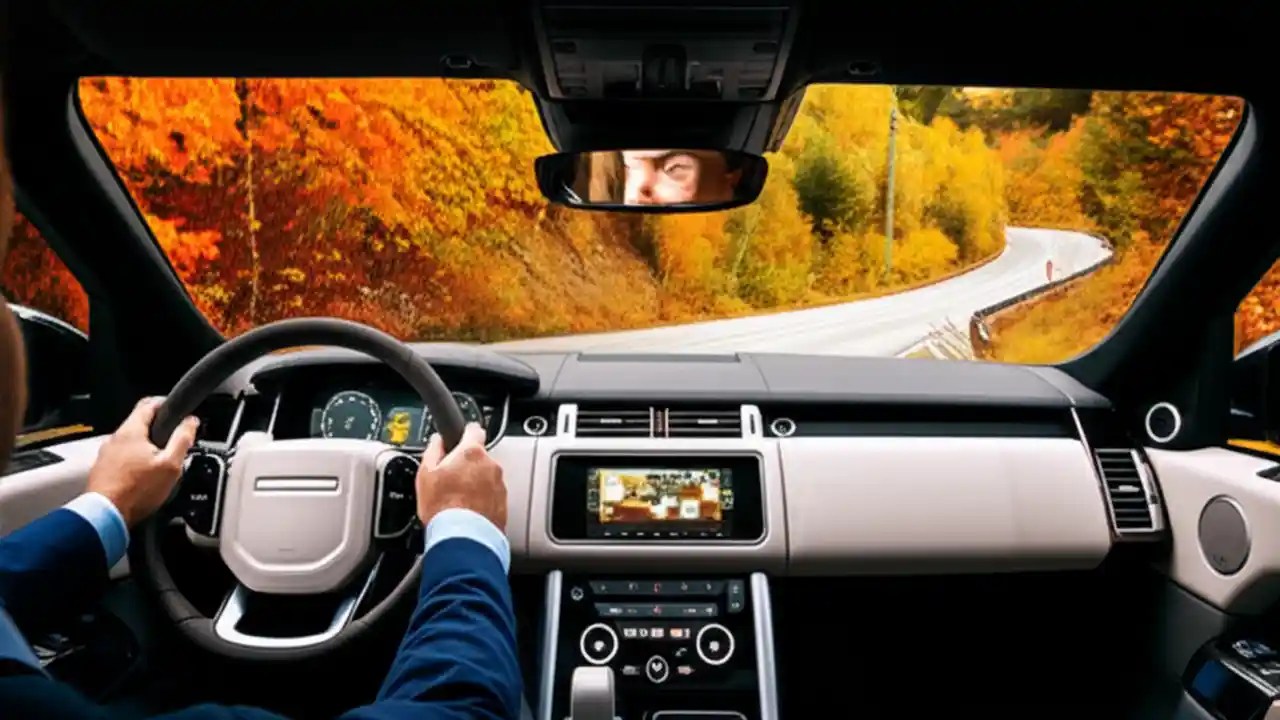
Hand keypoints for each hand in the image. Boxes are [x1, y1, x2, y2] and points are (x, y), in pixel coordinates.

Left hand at [86, 397, 199, 526]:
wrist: (106, 516)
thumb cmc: (137, 491)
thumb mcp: (170, 464)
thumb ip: (182, 439)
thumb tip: (191, 422)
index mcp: (131, 431)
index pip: (149, 404)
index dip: (165, 403)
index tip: (176, 411)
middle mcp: (114, 439)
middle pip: (139, 424)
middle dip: (157, 430)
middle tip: (173, 441)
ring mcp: (105, 455)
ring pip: (129, 442)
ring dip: (144, 447)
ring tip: (159, 463)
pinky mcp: (101, 470)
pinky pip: (121, 458)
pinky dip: (133, 462)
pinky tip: (142, 477)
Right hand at [417, 422, 505, 530]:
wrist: (462, 538)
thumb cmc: (443, 507)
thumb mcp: (426, 474)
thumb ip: (432, 451)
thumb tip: (436, 441)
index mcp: (472, 452)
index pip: (474, 430)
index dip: (465, 433)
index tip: (460, 437)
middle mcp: (491, 465)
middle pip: (479, 457)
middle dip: (467, 464)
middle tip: (451, 478)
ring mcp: (499, 485)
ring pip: (486, 477)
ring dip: (476, 483)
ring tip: (458, 499)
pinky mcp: (503, 503)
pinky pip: (492, 495)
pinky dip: (482, 499)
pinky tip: (468, 510)